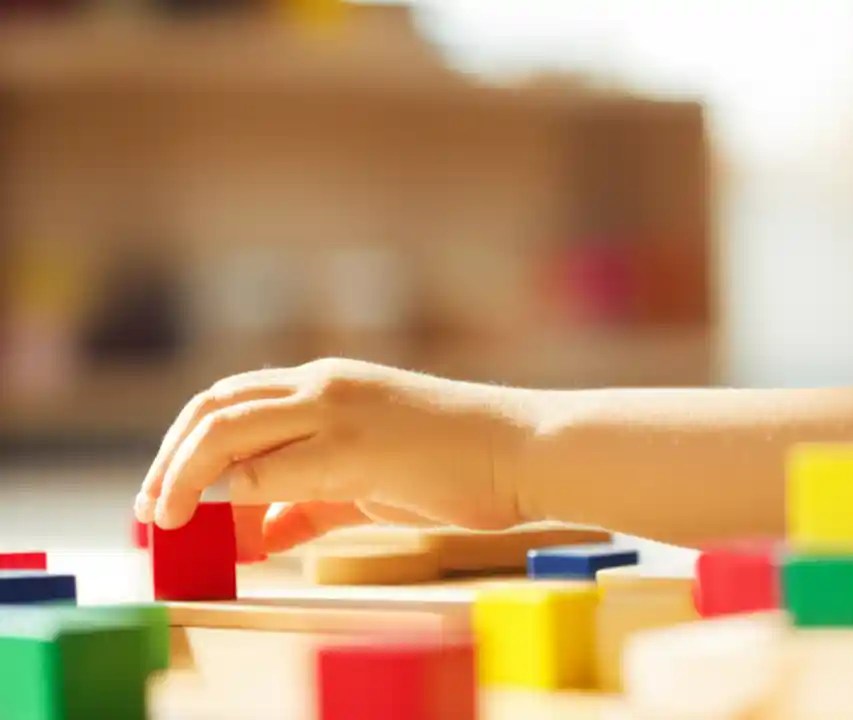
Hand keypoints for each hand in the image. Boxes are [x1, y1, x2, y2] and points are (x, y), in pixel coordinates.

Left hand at [133, 359, 528, 553]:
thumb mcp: (374, 477)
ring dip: (182, 476)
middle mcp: (323, 386)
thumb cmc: (461, 461)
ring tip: (168, 518)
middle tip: (151, 508)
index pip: (234, 400)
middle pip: (214, 407)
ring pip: (225, 429)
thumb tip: (266, 531)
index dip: (187, 444)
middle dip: (168, 458)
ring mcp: (337, 411)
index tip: (167, 490)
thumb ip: (315, 499)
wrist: (523, 449)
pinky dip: (240, 501)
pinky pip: (269, 472)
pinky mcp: (353, 450)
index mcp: (329, 383)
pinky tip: (236, 529)